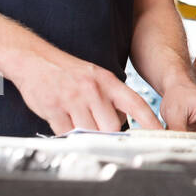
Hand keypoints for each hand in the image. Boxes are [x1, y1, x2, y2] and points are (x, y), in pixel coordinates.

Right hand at [6, 49, 162, 133]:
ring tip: (79, 120)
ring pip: (90, 133)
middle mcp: (92, 90)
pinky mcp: (53, 109)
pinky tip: (65, 122)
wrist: (34, 60)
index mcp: (107, 82)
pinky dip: (69, 134)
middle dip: (108, 134)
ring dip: (87, 134)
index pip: (136, 104)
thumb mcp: (97, 78)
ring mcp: (72, 100)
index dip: (150, 122)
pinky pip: (67, 134)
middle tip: (98, 127)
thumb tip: (124, 124)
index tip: (160, 135)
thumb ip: (112, 99)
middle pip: (112, 127)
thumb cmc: (68, 72)